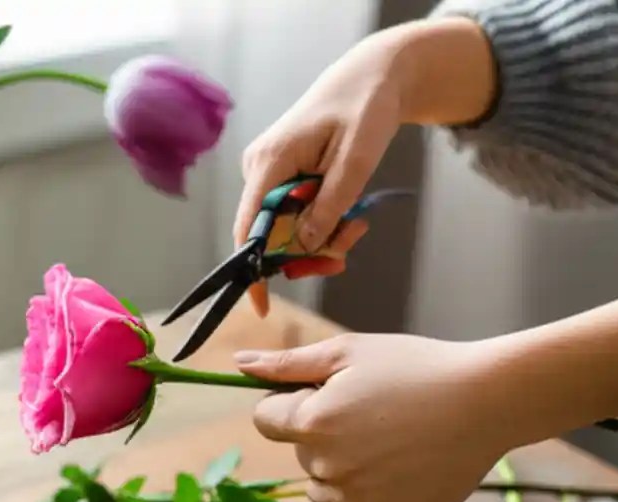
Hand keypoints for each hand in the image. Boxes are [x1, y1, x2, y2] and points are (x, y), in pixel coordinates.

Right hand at [233, 35, 403, 314]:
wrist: (369, 80)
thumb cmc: (365, 111)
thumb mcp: (357, 160)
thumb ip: (330, 204)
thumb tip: (304, 245)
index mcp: (270, 161)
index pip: (248, 226)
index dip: (252, 269)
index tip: (260, 305)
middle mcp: (259, 169)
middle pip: (270, 234)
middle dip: (310, 250)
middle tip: (352, 241)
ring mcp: (267, 173)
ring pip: (285, 228)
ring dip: (322, 236)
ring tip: (358, 222)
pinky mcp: (280, 177)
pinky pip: (293, 215)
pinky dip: (320, 222)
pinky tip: (347, 213)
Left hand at [238, 333, 511, 501]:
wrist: (486, 403)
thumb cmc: (416, 367)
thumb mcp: (348, 353)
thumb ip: (287, 364)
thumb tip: (238, 365)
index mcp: (312, 424)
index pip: (265, 421)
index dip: (289, 402)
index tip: (323, 391)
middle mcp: (329, 469)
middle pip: (301, 453)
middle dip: (322, 432)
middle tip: (372, 409)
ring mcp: (360, 501)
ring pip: (327, 487)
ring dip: (344, 466)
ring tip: (389, 437)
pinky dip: (374, 491)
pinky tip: (405, 462)